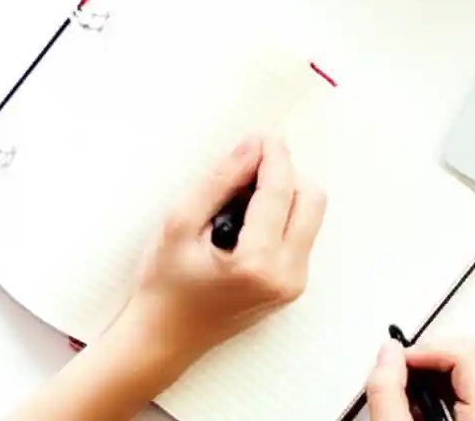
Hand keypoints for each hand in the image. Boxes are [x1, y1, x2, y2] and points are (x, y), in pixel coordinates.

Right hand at [117, 134, 326, 366]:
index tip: (265, 135)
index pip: (280, 192)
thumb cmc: (163, 286)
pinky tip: (250, 217)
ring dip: (287, 193)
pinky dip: (284, 215)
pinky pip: (302, 234)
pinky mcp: (294, 285)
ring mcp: (294, 283)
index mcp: (256, 263)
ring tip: (245, 193)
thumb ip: (219, 182)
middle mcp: (286, 275)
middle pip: (311, 199)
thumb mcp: (178, 225)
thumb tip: (253, 147)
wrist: (164, 339)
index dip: (274, 156)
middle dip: (287, 173)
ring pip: (311, 215)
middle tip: (252, 164)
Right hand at [367, 339, 474, 420]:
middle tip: (401, 377)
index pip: (467, 350)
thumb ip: (390, 395)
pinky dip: (455, 392)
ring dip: (442, 376)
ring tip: (414, 399)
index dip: (425, 348)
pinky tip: (433, 411)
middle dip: (432, 359)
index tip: (395, 360)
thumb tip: (387, 356)